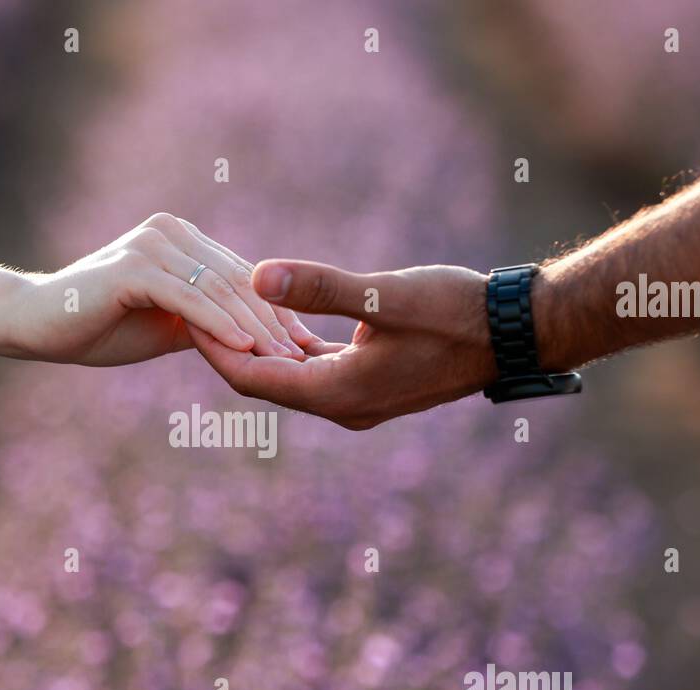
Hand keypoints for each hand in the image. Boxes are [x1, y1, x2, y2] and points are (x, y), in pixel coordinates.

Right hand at [14, 214, 312, 366]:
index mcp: (181, 239)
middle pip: (237, 280)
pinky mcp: (135, 268)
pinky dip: (220, 325)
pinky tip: (246, 349)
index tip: (304, 345)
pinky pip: (190, 299)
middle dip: (274, 321)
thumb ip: (206, 322)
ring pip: (219, 290)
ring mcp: (152, 245)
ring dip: (255, 328)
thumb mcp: (167, 326)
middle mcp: (170, 232)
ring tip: (283, 360)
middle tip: (304, 356)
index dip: (276, 312)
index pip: (241, 276)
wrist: (37, 325)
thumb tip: (255, 341)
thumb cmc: (100, 327)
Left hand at [190, 259, 500, 428]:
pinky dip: (292, 345)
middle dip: (226, 346)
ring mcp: (358, 398)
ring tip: (222, 308)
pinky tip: (276, 316)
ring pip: (289, 375)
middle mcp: (342, 405)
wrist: (516, 334)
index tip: (183, 313)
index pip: (251, 378)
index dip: (212, 348)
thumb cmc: (456, 310)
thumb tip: (255, 275)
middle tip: (190, 308)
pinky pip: (316, 368)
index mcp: (338, 392)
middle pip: (263, 381)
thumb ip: (319, 286)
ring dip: (259, 345)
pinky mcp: (373, 382)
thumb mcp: (384, 295)